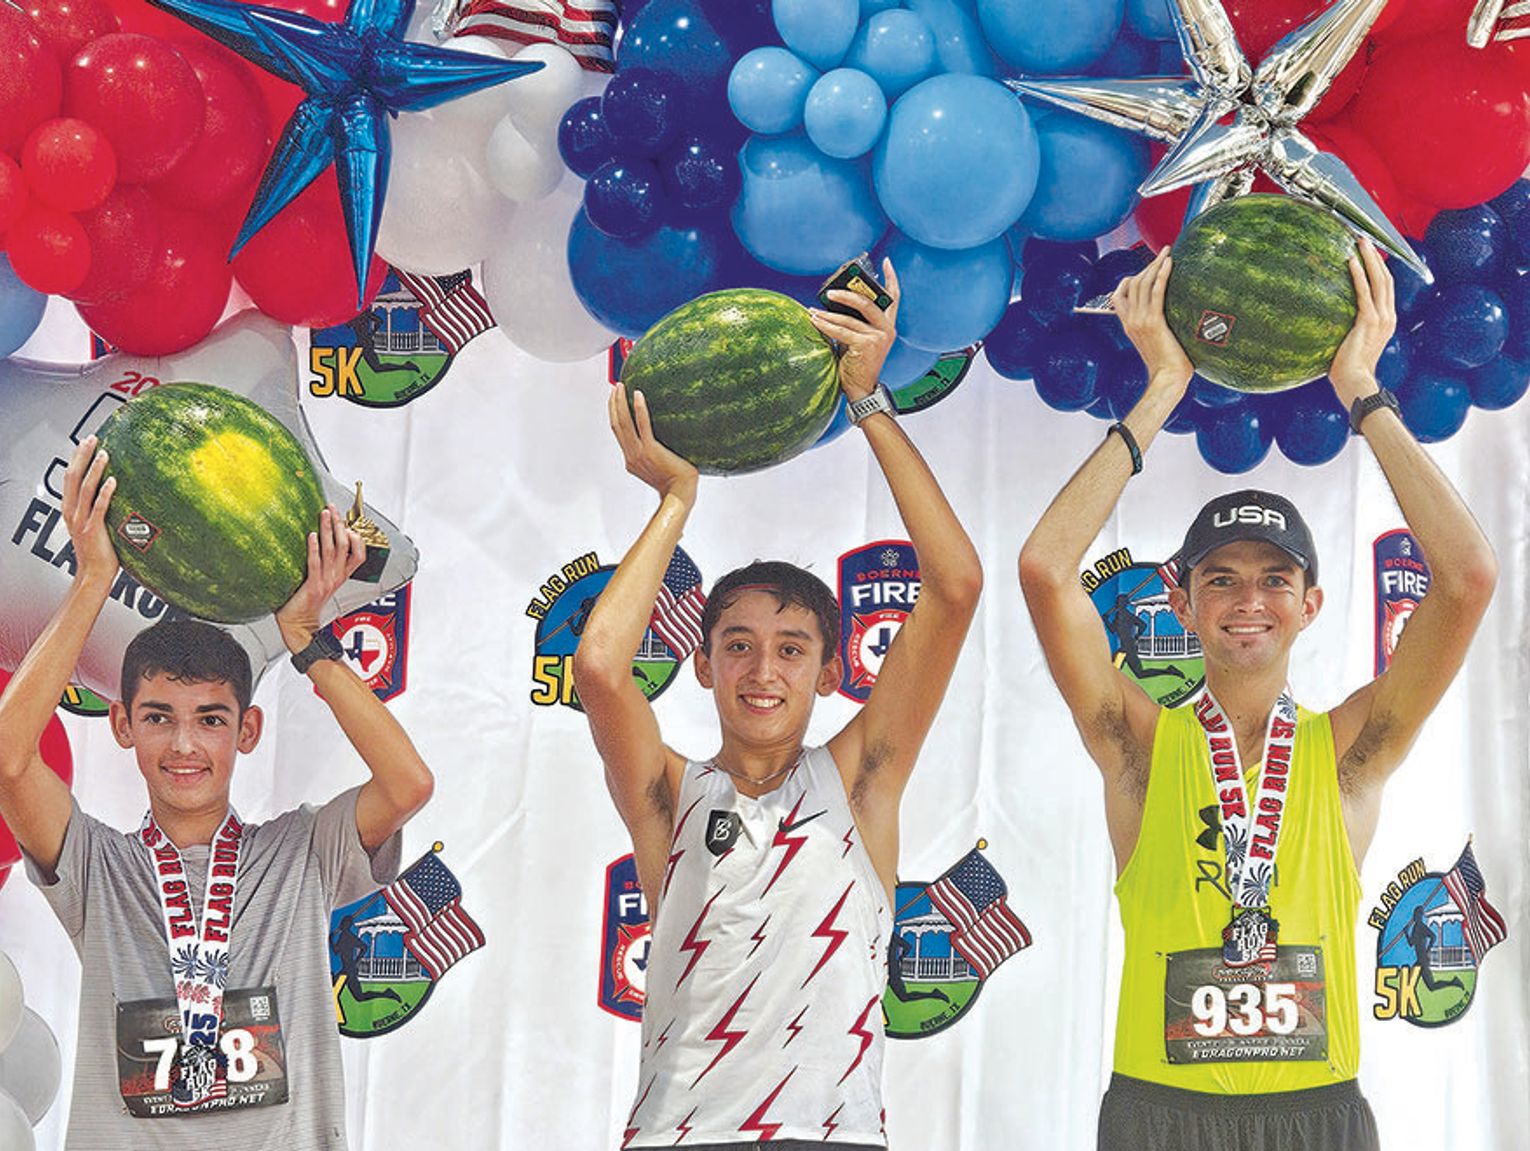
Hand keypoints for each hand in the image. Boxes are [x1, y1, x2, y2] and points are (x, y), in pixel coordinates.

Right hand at [61, 435, 118, 586]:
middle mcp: (73, 513)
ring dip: (95, 470)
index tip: (85, 442)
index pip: (70, 478)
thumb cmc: (98, 550)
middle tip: (92, 439)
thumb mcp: (93, 523)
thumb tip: (112, 489)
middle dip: (82, 456)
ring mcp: (82, 521)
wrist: (95, 573)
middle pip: (74, 478)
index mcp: (70, 509)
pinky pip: (99, 508)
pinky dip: (105, 493)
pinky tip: (113, 481)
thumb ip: (97, 507)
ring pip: (85, 490)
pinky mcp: (94, 531)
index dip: (76, 458)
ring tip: (105, 454)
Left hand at [275, 505, 364, 652]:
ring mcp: (326, 581)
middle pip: (345, 545)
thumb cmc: (305, 603)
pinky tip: (311, 536)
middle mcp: (336, 576)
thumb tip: (315, 543)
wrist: (299, 625)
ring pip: (332, 550)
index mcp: (341, 576)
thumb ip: (322, 565)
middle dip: (340, 524)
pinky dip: (314, 548)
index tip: (346, 520)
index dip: (356, 536)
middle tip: (333, 508)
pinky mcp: (312, 586)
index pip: (359, 553)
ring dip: (328, 530)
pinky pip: (315, 564)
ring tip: (324, 514)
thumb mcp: (321, 582)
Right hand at [608, 385, 698, 503]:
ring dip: (620, 402)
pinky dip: (639, 409)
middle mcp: (632, 455)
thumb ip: (656, 453)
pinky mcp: (650, 450)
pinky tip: (638, 395)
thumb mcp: (659, 467)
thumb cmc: (676, 483)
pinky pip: (642, 425)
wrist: (680, 494)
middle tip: (616, 387)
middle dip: (614, 404)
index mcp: (631, 460)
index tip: (615, 400)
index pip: (618, 433)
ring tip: (621, 387)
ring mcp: (639, 453)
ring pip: (623, 422)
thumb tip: (665, 440)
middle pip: (616, 424)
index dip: (614, 414)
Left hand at [808, 258, 899, 401]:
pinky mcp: (867, 345)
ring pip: (850, 318)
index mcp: (887, 325)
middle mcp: (887, 329)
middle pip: (869, 302)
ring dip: (828, 314)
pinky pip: (843, 331)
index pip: (894, 297)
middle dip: (847, 294)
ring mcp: (879, 337)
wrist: (861, 389)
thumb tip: (833, 303)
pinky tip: (815, 321)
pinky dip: (826, 326)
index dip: (891, 277)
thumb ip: (855, 321)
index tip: (885, 262)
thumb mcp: (859, 338)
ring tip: (813, 311)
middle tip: (830, 291)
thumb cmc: (857, 363)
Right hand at [1112, 248, 1192, 389]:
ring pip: (1143, 284)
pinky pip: (1156, 292)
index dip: (1131, 278)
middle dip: (1147, 265)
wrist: (1166, 378)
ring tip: (1167, 252)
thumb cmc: (1166, 365)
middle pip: (1133, 284)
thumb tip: (1170, 318)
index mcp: (1128, 325)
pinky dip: (1162, 274)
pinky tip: (1169, 263)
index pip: (1119, 295)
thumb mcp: (1154, 343)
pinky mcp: (1154, 322)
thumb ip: (1155, 328)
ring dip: (1155, 264)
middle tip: (1162, 253)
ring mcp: (1140, 320)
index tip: (1147, 268)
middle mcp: (1131, 320)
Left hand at [1328, 237, 1395, 406]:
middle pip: (1386, 278)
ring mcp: (1381, 318)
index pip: (1386, 287)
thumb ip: (1352, 329)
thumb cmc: (1349, 368)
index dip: (1380, 267)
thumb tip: (1333, 321)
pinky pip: (1364, 293)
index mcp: (1387, 320)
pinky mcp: (1369, 321)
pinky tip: (1350, 262)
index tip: (1370, 252)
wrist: (1356, 382)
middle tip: (1364, 239)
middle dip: (1376, 256)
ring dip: (1369, 259)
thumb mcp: (1354, 343)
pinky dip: (1358, 275)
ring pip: (1379, 280)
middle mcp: (1388, 316)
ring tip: (1359, 242)